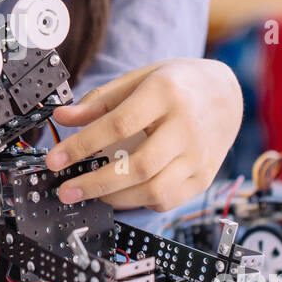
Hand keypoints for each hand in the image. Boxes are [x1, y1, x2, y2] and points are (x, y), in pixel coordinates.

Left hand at [44, 59, 242, 212]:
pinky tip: (119, 195)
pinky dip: (139, 202)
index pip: (119, 124)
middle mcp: (186, 126)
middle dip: (95, 183)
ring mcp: (198, 155)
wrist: (226, 93)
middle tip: (66, 191)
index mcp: (165, 94)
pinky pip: (167, 200)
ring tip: (89, 193)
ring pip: (154, 190)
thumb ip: (100, 100)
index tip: (55, 160)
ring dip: (115, 198)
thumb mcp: (138, 79)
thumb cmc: (178, 84)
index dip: (82, 145)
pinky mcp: (203, 177)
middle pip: (138, 165)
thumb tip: (63, 117)